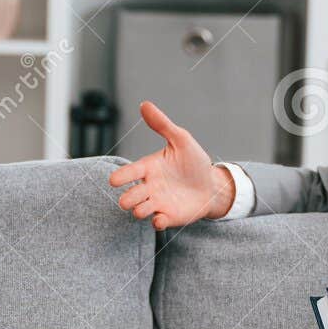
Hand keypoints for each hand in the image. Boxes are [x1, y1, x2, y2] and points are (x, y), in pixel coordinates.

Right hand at [108, 100, 235, 229]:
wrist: (212, 185)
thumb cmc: (194, 162)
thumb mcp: (181, 140)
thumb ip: (162, 124)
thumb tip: (144, 104)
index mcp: (148, 168)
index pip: (128, 173)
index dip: (120, 177)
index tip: (115, 181)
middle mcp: (149, 187)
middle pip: (128, 197)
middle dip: (128, 198)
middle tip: (136, 196)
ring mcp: (158, 203)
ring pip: (138, 211)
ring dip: (140, 211)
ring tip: (148, 207)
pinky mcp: (168, 216)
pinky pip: (156, 224)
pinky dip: (157, 222)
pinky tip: (162, 218)